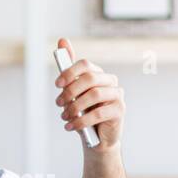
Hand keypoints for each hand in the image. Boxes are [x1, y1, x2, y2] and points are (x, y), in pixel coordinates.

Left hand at [53, 37, 123, 151]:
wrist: (97, 137)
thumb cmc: (85, 113)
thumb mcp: (73, 93)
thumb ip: (68, 71)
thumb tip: (62, 40)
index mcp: (98, 74)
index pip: (85, 64)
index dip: (70, 72)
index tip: (57, 84)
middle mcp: (110, 81)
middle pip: (90, 78)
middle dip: (71, 91)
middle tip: (59, 103)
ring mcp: (118, 95)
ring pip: (95, 95)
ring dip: (75, 107)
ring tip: (65, 117)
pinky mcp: (120, 110)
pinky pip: (100, 113)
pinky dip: (82, 121)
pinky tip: (71, 126)